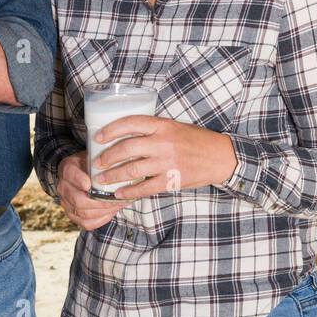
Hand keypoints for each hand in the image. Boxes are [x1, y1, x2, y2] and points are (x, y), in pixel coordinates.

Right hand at [56, 151, 125, 230]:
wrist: (80, 173)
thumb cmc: (90, 165)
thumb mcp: (93, 157)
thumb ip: (101, 161)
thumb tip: (118, 166)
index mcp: (67, 169)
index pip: (70, 175)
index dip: (79, 181)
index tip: (89, 184)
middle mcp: (63, 187)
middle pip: (78, 200)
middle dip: (99, 202)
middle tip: (116, 199)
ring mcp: (66, 203)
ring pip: (83, 214)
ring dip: (103, 211)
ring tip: (117, 205)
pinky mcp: (73, 215)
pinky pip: (86, 223)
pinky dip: (101, 220)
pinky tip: (111, 212)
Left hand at [94, 115, 237, 199]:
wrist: (220, 157)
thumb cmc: (197, 140)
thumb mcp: (174, 127)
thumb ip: (154, 130)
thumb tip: (126, 136)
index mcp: (162, 125)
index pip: (130, 123)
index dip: (111, 130)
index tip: (98, 137)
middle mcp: (162, 142)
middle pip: (126, 148)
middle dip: (107, 157)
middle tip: (96, 163)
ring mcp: (166, 162)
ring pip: (131, 170)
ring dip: (113, 176)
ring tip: (102, 179)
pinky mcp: (170, 180)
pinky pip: (143, 188)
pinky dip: (128, 192)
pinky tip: (119, 193)